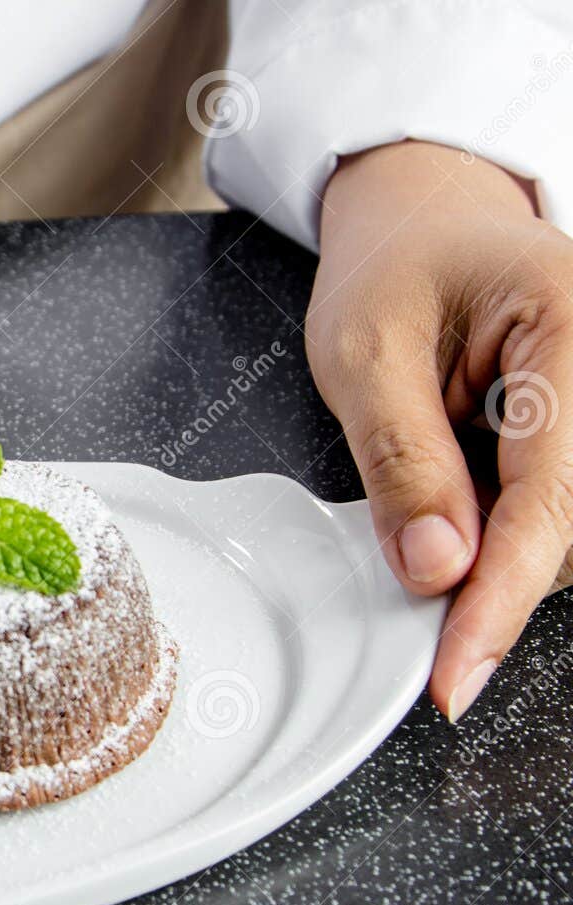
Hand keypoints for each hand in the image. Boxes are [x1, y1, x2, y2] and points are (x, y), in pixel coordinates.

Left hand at [308, 140, 572, 720]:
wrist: (427, 216)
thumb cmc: (395, 265)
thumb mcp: (364, 352)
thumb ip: (402, 461)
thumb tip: (437, 572)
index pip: (549, 501)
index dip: (498, 601)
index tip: (455, 676)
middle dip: (500, 578)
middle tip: (421, 576)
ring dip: (508, 554)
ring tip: (438, 502)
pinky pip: (565, 507)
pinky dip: (517, 530)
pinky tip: (468, 509)